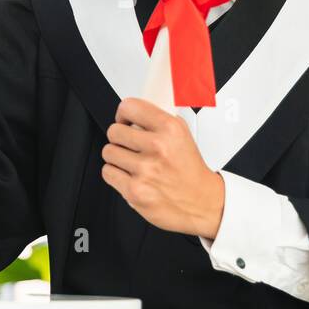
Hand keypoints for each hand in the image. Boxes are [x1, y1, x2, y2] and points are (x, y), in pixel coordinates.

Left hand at [101, 97, 225, 238]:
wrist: (200, 201)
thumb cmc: (190, 170)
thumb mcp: (183, 134)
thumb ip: (158, 120)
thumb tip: (135, 112)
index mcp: (170, 129)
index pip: (129, 107)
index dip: (123, 114)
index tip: (125, 121)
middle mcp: (158, 147)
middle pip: (114, 131)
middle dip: (119, 138)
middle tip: (128, 144)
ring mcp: (145, 170)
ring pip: (109, 152)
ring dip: (117, 157)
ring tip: (131, 162)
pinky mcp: (134, 191)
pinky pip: (108, 172)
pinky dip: (116, 174)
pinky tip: (130, 175)